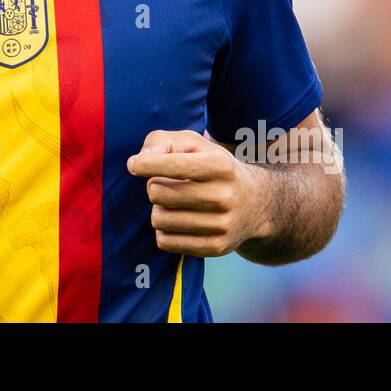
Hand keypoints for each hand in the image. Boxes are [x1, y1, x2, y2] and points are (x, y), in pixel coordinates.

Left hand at [127, 129, 269, 257]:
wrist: (255, 204)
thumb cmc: (214, 167)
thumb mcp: (195, 144)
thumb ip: (162, 142)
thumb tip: (137, 162)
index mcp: (220, 165)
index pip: (171, 165)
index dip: (144, 164)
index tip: (135, 165)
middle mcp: (223, 196)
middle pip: (157, 193)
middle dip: (154, 186)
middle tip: (167, 184)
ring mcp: (221, 225)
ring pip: (159, 219)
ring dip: (158, 209)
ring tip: (174, 203)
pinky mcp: (215, 248)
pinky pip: (165, 241)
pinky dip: (164, 230)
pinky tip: (179, 221)